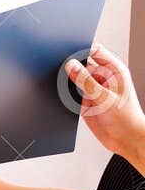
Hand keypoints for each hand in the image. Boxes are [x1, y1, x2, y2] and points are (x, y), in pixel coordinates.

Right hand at [66, 42, 144, 162]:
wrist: (124, 139)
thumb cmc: (125, 118)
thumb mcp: (103, 97)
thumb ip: (86, 81)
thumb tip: (71, 65)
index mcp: (115, 71)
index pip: (95, 51)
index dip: (82, 50)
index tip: (68, 55)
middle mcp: (104, 78)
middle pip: (83, 64)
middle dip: (72, 66)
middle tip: (64, 72)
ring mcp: (94, 89)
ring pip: (75, 78)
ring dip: (69, 82)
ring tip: (70, 91)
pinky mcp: (86, 100)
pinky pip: (71, 92)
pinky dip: (67, 94)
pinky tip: (68, 99)